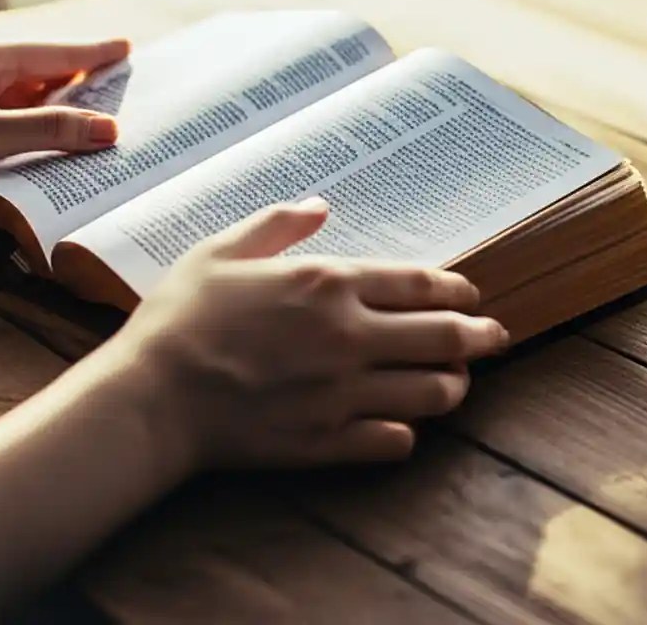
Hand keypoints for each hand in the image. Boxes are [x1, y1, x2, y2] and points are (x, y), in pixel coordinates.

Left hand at [0, 39, 131, 248]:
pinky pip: (16, 137)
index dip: (92, 54)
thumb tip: (110, 130)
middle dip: (83, 86)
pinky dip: (43, 143)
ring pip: (30, 111)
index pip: (51, 55)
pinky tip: (61, 157)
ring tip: (102, 124)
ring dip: (64, 120)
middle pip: (43, 80)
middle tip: (123, 88)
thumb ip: (50, 130)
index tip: (126, 48)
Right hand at [102, 197, 509, 470]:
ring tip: (456, 381)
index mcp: (329, 284)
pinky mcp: (328, 441)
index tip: (471, 294)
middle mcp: (349, 336)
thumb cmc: (181, 318)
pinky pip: (396, 440)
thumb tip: (320, 204)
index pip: (422, 283)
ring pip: (433, 392)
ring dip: (455, 384)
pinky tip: (404, 425)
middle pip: (446, 336)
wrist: (151, 398)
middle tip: (495, 337)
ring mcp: (343, 393)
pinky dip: (410, 432)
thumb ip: (278, 224)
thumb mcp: (222, 249)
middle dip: (482, 335)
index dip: (458, 289)